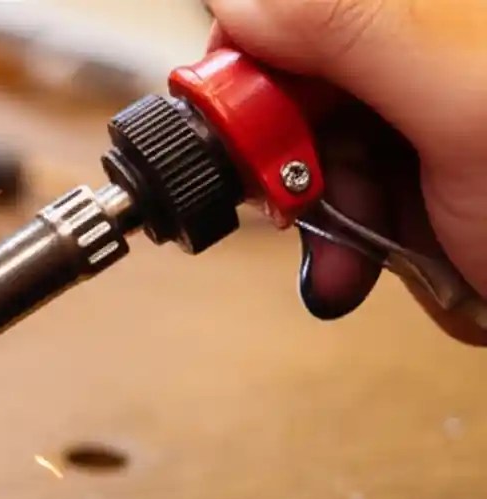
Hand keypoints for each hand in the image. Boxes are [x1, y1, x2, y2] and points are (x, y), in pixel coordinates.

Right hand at [207, 0, 486, 342]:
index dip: (257, 67)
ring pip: (332, 156)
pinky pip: (367, 208)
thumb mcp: (467, 104)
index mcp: (442, 18)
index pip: (303, 16)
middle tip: (301, 204)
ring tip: (366, 260)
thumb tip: (242, 2)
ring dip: (335, 222)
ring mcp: (440, 125)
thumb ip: (353, 28)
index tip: (244, 128)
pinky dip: (368, 250)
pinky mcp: (441, 186)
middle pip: (309, 86)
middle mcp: (440, 59)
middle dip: (298, 158)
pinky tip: (397, 265)